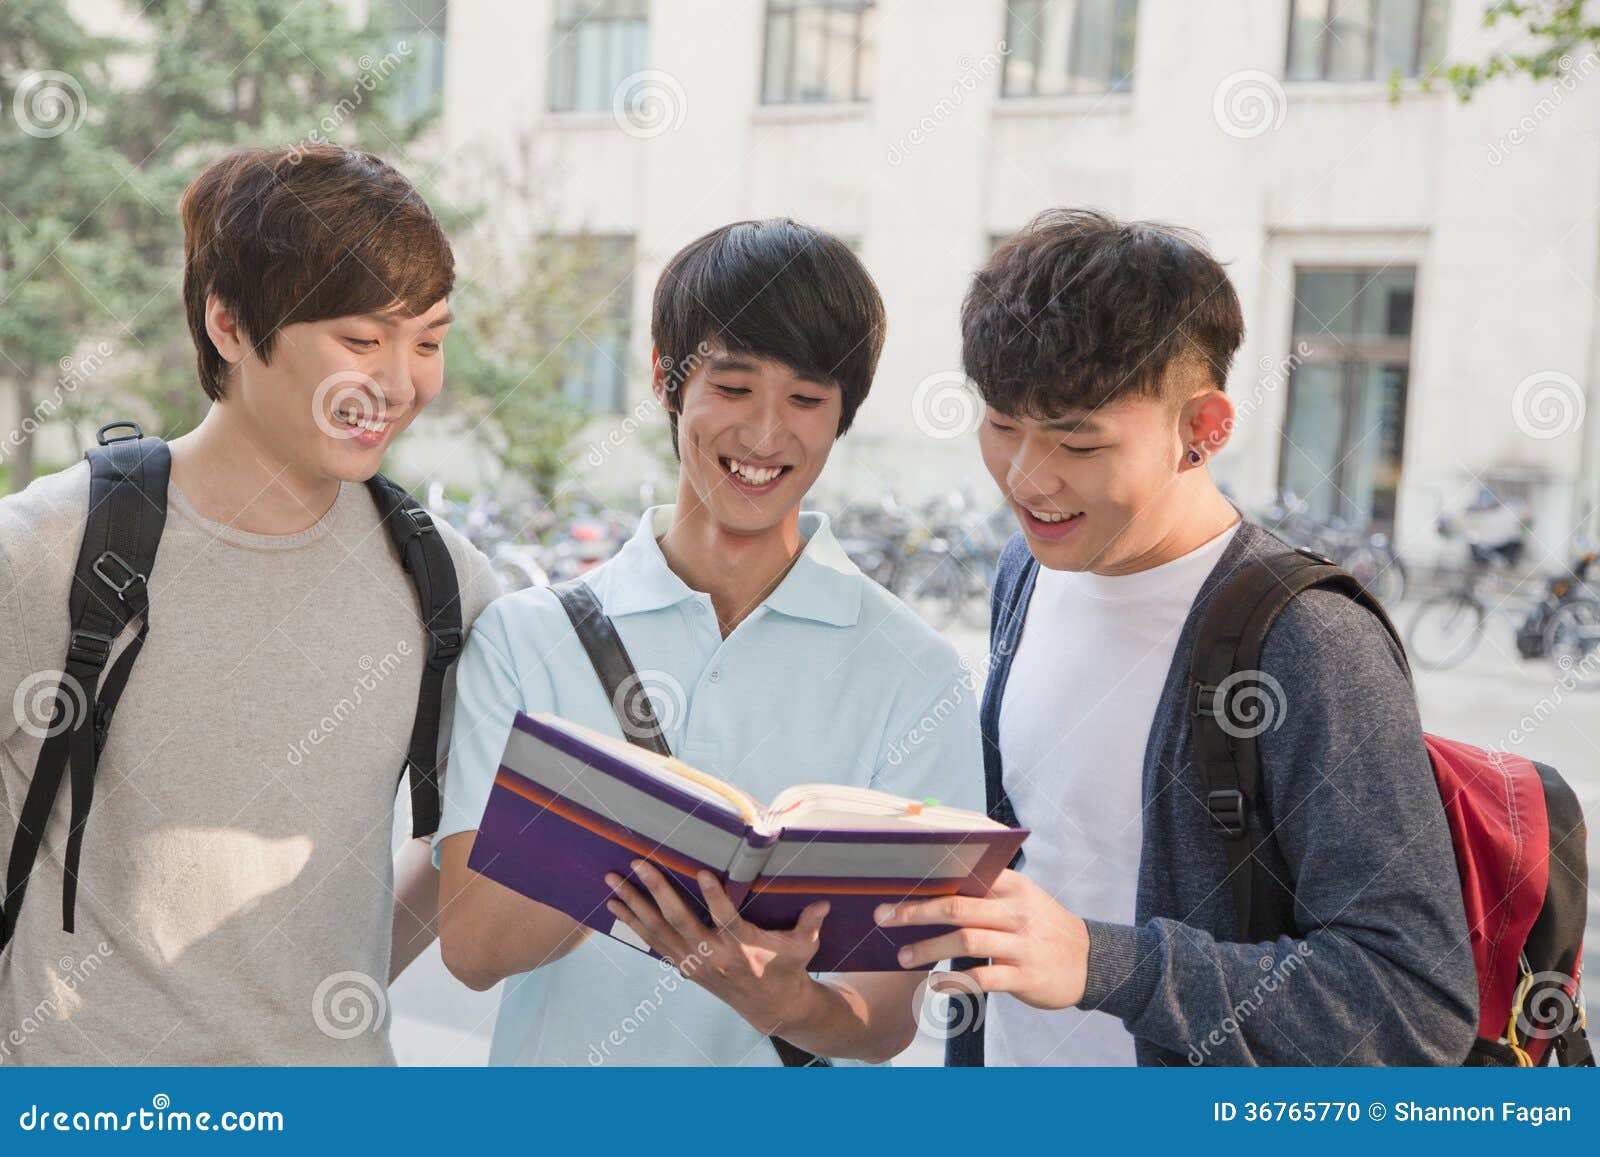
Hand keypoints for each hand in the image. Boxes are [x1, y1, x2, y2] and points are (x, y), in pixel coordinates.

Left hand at [605, 860, 829, 1035]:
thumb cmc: (788, 968)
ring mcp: (695, 962)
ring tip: (611, 884)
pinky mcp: (685, 967)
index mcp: (743, 946)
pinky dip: (634, 925)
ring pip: (658, 931)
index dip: (714, 896)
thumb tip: (824, 900)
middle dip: (656, 891)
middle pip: (680, 920)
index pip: (725, 918)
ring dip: (633, 906)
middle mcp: (713, 955)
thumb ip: (810, 922)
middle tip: (637, 864)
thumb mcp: (803, 946)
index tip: (702, 871)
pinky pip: (654, 942)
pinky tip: (616, 908)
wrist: (771, 1007)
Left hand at [876, 869, 1089, 1009]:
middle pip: (957, 906)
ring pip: (965, 940)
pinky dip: (954, 981)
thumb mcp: (1023, 899)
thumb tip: (932, 889)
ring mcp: (1022, 944)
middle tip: (884, 917)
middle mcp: (1017, 911)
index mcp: (1012, 886)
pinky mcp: (1025, 976)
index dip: (927, 880)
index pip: (964, 876)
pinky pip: (982, 978)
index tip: (895, 885)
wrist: (1090, 961)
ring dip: (928, 948)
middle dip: (915, 911)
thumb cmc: (1043, 927)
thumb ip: (987, 892)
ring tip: (902, 956)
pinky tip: (934, 983)